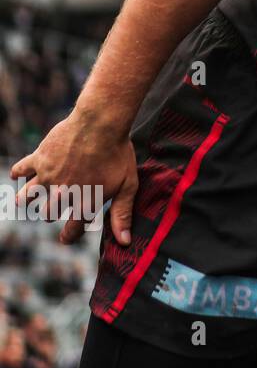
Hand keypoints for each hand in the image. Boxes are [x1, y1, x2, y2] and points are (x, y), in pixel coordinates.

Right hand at [9, 110, 138, 245]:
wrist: (100, 124)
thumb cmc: (118, 154)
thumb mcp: (128, 185)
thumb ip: (122, 214)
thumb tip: (125, 242)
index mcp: (84, 202)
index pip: (74, 228)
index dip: (70, 235)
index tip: (66, 238)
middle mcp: (62, 194)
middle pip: (48, 212)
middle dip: (50, 214)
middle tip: (50, 213)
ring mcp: (48, 176)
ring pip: (27, 195)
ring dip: (25, 200)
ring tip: (23, 201)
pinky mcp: (39, 158)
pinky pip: (21, 169)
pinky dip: (19, 173)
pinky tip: (18, 175)